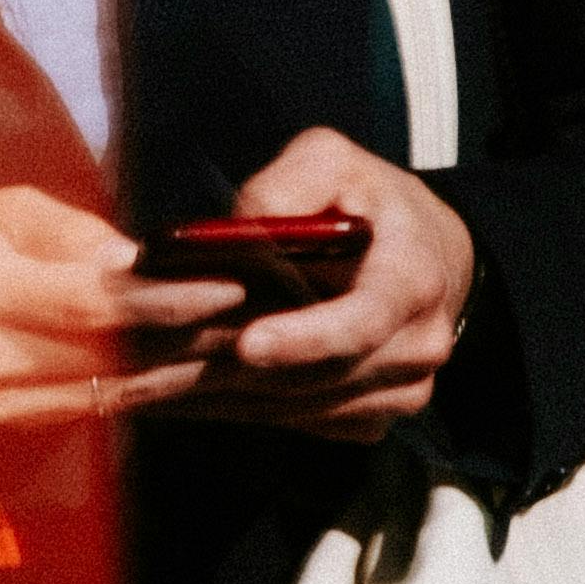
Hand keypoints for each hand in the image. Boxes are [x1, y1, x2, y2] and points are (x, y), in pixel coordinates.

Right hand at [0, 186, 243, 432]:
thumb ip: (73, 237)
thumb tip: (141, 265)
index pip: (89, 303)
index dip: (163, 300)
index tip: (224, 288)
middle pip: (105, 353)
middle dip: (184, 337)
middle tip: (251, 318)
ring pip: (104, 390)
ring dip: (172, 370)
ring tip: (232, 346)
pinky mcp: (0, 425)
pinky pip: (85, 408)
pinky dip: (137, 389)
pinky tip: (179, 370)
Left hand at [182, 127, 476, 438]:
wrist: (426, 254)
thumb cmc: (367, 201)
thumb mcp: (332, 162)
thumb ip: (290, 182)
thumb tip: (240, 225)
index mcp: (413, 280)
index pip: (361, 323)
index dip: (304, 339)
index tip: (246, 345)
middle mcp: (418, 346)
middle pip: (318, 376)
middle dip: (239, 370)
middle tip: (160, 367)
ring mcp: (401, 391)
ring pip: (299, 407)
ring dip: (231, 395)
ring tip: (158, 379)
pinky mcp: (373, 417)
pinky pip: (299, 421)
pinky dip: (244, 407)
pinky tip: (193, 388)